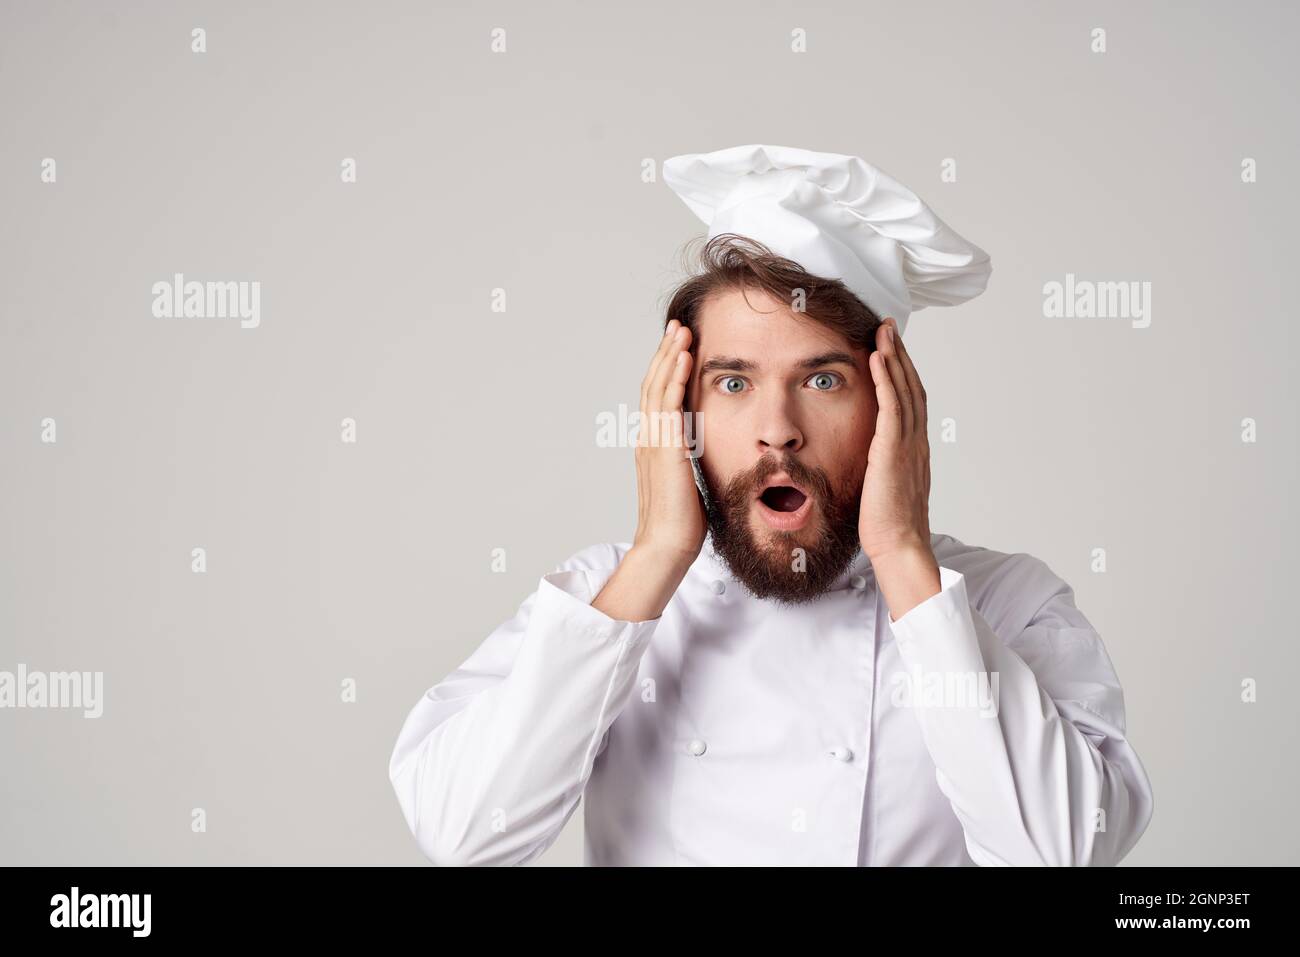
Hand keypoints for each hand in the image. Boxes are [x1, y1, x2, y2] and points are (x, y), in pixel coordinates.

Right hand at [631, 318, 706, 567]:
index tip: (679, 346)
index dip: (666, 369)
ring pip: (658, 387)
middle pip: (653, 384)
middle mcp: (649, 438)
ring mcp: (653, 442)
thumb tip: (703, 449)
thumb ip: (691, 459)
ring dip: (670, 356)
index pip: (657, 397)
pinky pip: (668, 405)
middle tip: (677, 326)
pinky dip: (674, 378)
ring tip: (681, 331)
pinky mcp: (664, 449)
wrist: (667, 545)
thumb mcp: (689, 481)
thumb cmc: (682, 522)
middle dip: (665, 353)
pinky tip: (685, 358)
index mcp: (653, 444)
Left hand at [859, 317, 933, 563]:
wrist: (899, 545)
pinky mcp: (894, 451)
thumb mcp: (882, 486)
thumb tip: (867, 458)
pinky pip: (893, 408)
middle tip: (890, 326)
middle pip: (912, 386)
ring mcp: (908, 445)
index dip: (903, 371)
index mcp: (913, 449)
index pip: (911, 399)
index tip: (892, 348)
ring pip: (905, 390)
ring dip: (895, 357)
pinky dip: (887, 380)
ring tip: (884, 331)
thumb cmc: (888, 525)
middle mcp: (916, 441)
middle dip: (901, 354)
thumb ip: (879, 466)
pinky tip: (878, 359)